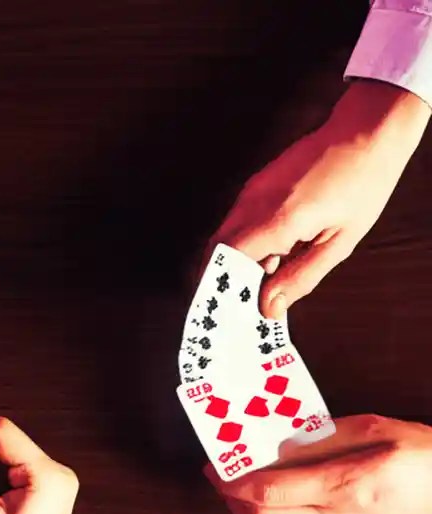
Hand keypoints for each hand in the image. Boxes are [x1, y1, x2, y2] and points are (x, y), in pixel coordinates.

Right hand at [207, 81, 429, 317]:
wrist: (365, 132)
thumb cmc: (362, 185)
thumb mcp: (340, 242)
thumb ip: (301, 277)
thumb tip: (269, 308)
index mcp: (277, 221)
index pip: (225, 262)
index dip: (218, 288)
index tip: (224, 312)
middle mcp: (254, 204)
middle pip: (216, 250)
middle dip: (222, 279)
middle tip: (240, 304)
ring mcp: (251, 191)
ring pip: (225, 236)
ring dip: (235, 262)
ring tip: (262, 281)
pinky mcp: (256, 185)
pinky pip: (238, 221)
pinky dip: (245, 244)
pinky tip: (272, 255)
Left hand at [211, 415, 431, 513]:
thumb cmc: (427, 455)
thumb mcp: (376, 429)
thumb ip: (323, 436)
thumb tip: (277, 443)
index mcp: (345, 487)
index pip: (268, 493)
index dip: (232, 483)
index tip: (216, 466)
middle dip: (230, 501)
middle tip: (221, 475)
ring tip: (238, 491)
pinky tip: (268, 505)